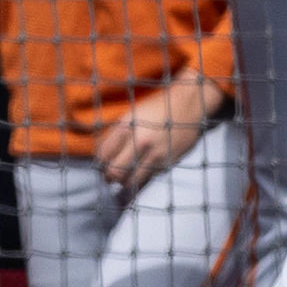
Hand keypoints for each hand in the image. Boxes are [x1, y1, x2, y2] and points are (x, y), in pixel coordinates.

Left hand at [95, 73, 223, 193]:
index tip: (101, 163)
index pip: (103, 155)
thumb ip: (115, 134)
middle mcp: (140, 142)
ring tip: (123, 177)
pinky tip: (139, 171)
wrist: (187, 105)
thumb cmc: (155, 108)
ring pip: (131, 180)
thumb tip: (101, 154)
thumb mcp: (130, 115)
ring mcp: (155, 154)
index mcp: (126, 128)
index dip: (99, 162)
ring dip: (124, 181)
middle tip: (108, 175)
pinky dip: (141, 177)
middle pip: (115, 172)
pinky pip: (148, 177)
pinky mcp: (168, 162)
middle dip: (109, 176)